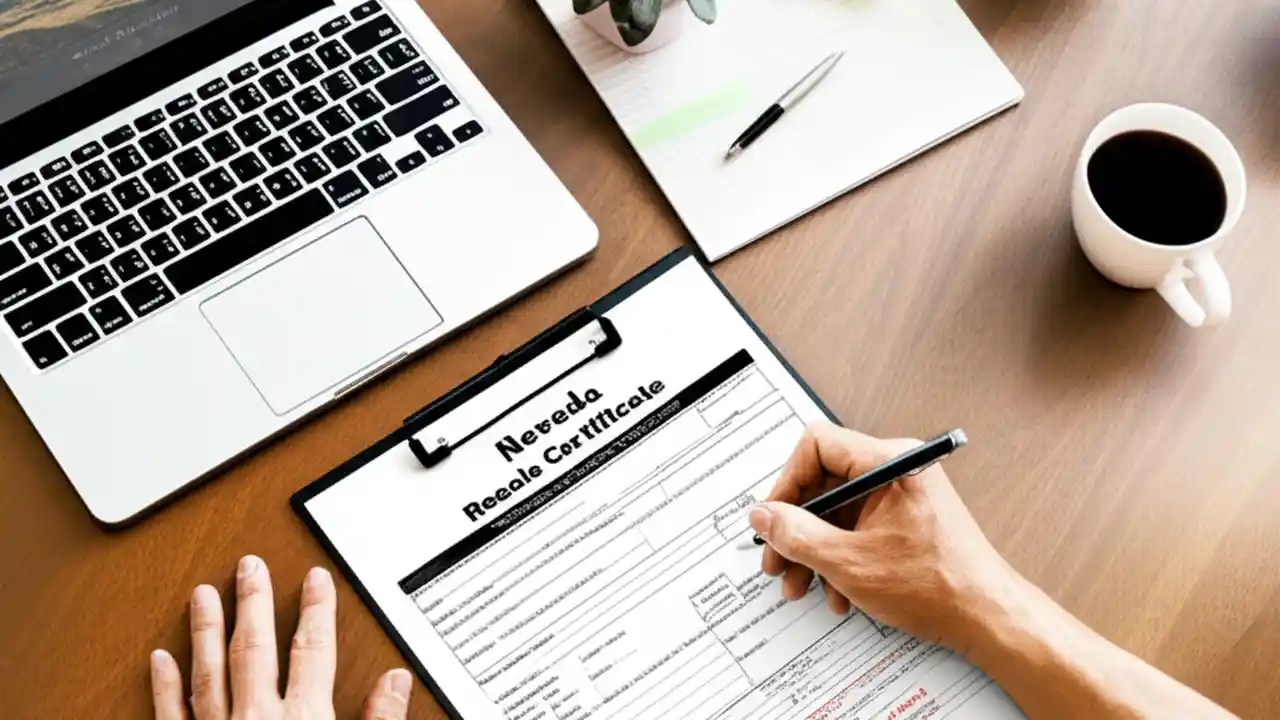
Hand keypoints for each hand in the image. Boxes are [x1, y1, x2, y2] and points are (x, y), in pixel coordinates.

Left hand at [149, 556, 413, 719]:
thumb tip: (395, 682)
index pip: (312, 651)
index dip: (316, 610)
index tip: (315, 580)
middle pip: (255, 650)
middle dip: (253, 604)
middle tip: (248, 567)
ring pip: (208, 673)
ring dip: (205, 631)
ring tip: (202, 595)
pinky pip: (171, 717)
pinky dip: (165, 687)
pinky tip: (160, 660)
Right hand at [749, 423, 1021, 652]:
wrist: (987, 617)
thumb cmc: (938, 585)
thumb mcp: (849, 562)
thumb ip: (797, 535)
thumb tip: (763, 515)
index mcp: (889, 463)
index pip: (818, 445)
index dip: (788, 482)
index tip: (773, 517)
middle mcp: (897, 471)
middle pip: (825, 483)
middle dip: (796, 528)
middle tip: (778, 559)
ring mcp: (903, 496)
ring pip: (839, 512)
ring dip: (814, 551)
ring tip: (802, 585)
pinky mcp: (907, 520)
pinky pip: (859, 528)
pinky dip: (841, 558)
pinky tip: (838, 592)